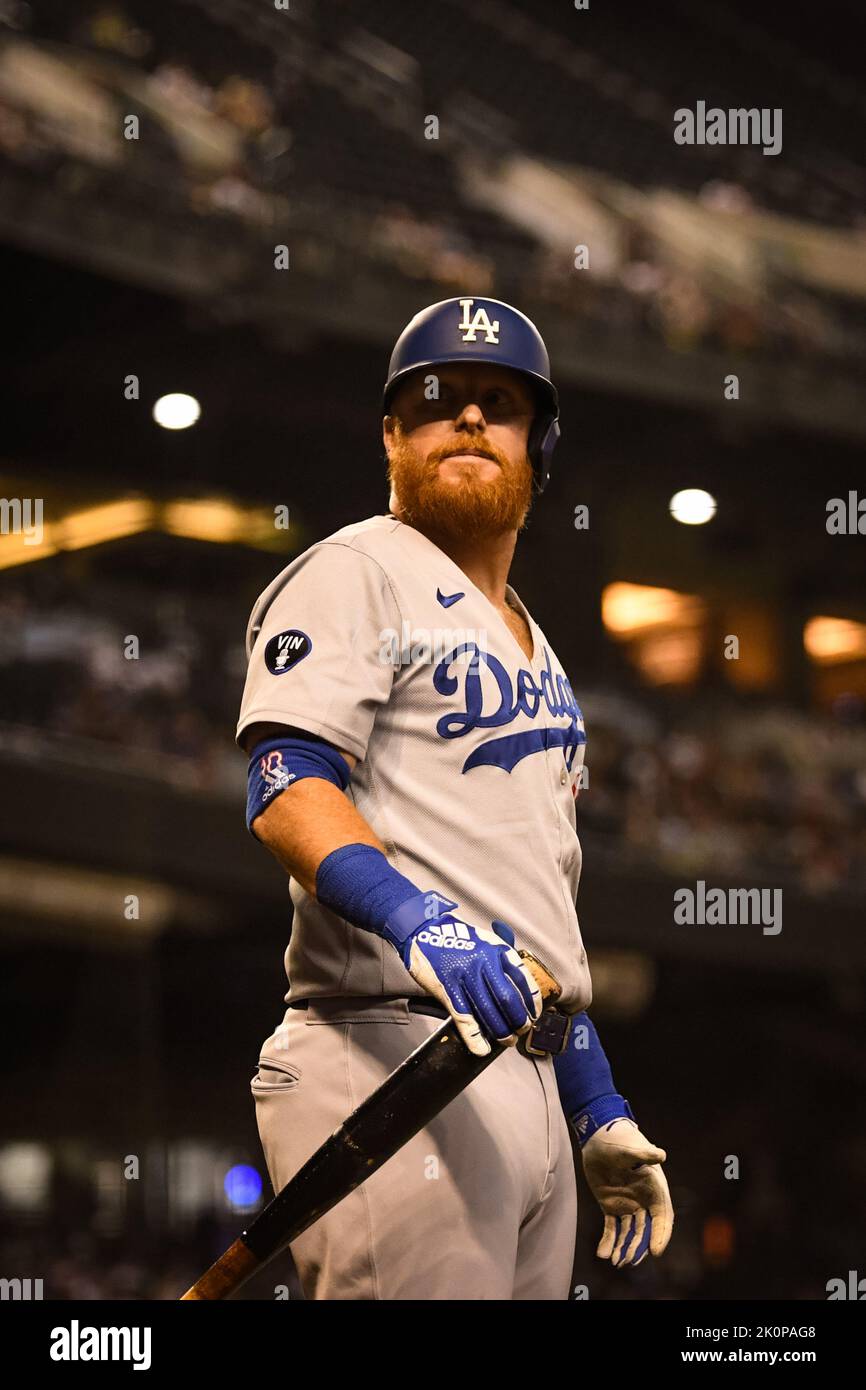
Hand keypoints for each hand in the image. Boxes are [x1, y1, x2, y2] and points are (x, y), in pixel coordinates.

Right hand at [401, 911, 542, 1056]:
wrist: (424, 930)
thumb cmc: (458, 938)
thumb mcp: (487, 941)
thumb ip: (503, 962)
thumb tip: (520, 991)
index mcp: (497, 950)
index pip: (523, 980)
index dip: (532, 1002)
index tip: (534, 1014)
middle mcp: (484, 962)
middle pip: (508, 999)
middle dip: (518, 1020)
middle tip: (521, 1030)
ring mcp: (465, 975)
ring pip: (488, 1011)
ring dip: (500, 1031)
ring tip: (506, 1040)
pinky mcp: (448, 988)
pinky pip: (464, 1017)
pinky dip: (474, 1037)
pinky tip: (481, 1048)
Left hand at [581, 1118, 672, 1266]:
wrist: (599, 1136)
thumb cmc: (619, 1140)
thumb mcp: (630, 1148)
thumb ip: (644, 1155)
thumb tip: (661, 1154)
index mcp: (654, 1189)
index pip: (662, 1217)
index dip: (660, 1234)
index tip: (655, 1251)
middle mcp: (643, 1200)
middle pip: (645, 1230)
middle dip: (638, 1247)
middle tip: (629, 1261)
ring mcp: (627, 1204)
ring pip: (629, 1232)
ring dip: (624, 1248)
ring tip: (616, 1261)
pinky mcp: (611, 1205)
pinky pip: (612, 1227)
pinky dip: (608, 1240)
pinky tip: (602, 1253)